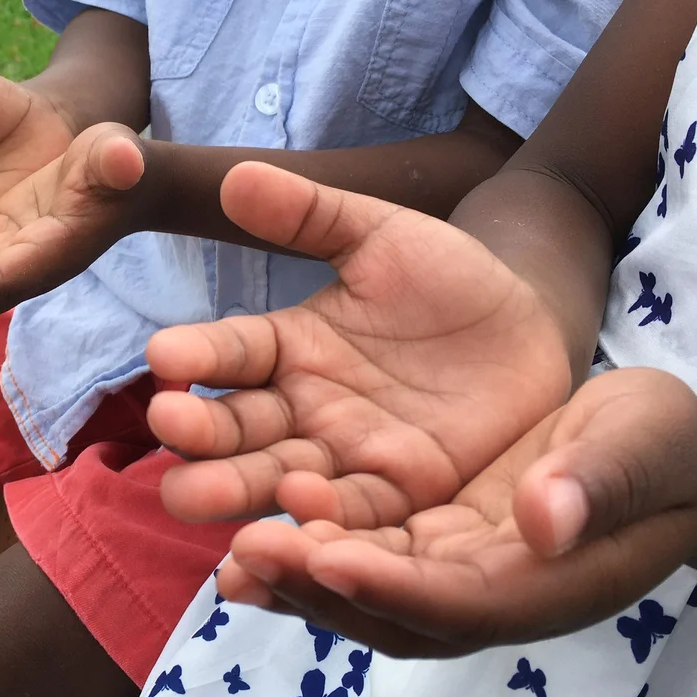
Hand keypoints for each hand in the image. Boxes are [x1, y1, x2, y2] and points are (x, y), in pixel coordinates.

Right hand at [145, 162, 572, 530]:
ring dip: (235, 489)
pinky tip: (296, 509)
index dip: (196, 355)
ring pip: (277, 479)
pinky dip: (322, 520)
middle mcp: (302, 409)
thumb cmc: (448, 277)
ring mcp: (347, 456)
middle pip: (236, 429)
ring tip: (193, 494)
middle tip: (167, 431)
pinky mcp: (401, 493)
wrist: (534, 327)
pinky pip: (355, 512)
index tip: (163, 356)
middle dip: (198, 435)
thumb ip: (309, 214)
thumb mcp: (382, 236)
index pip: (229, 352)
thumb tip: (234, 175)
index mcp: (287, 348)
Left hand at [212, 368, 696, 656]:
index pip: (456, 601)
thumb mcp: (644, 444)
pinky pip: (358, 557)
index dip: (389, 585)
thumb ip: (599, 482)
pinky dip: (305, 551)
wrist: (650, 455)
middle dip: (320, 584)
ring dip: (296, 575)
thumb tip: (547, 521)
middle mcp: (484, 595)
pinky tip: (246, 534)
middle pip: (390, 609)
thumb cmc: (658, 448)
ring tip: (229, 551)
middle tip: (248, 548)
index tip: (325, 557)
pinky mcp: (426, 543)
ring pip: (363, 591)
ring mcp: (451, 573)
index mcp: (543, 586)